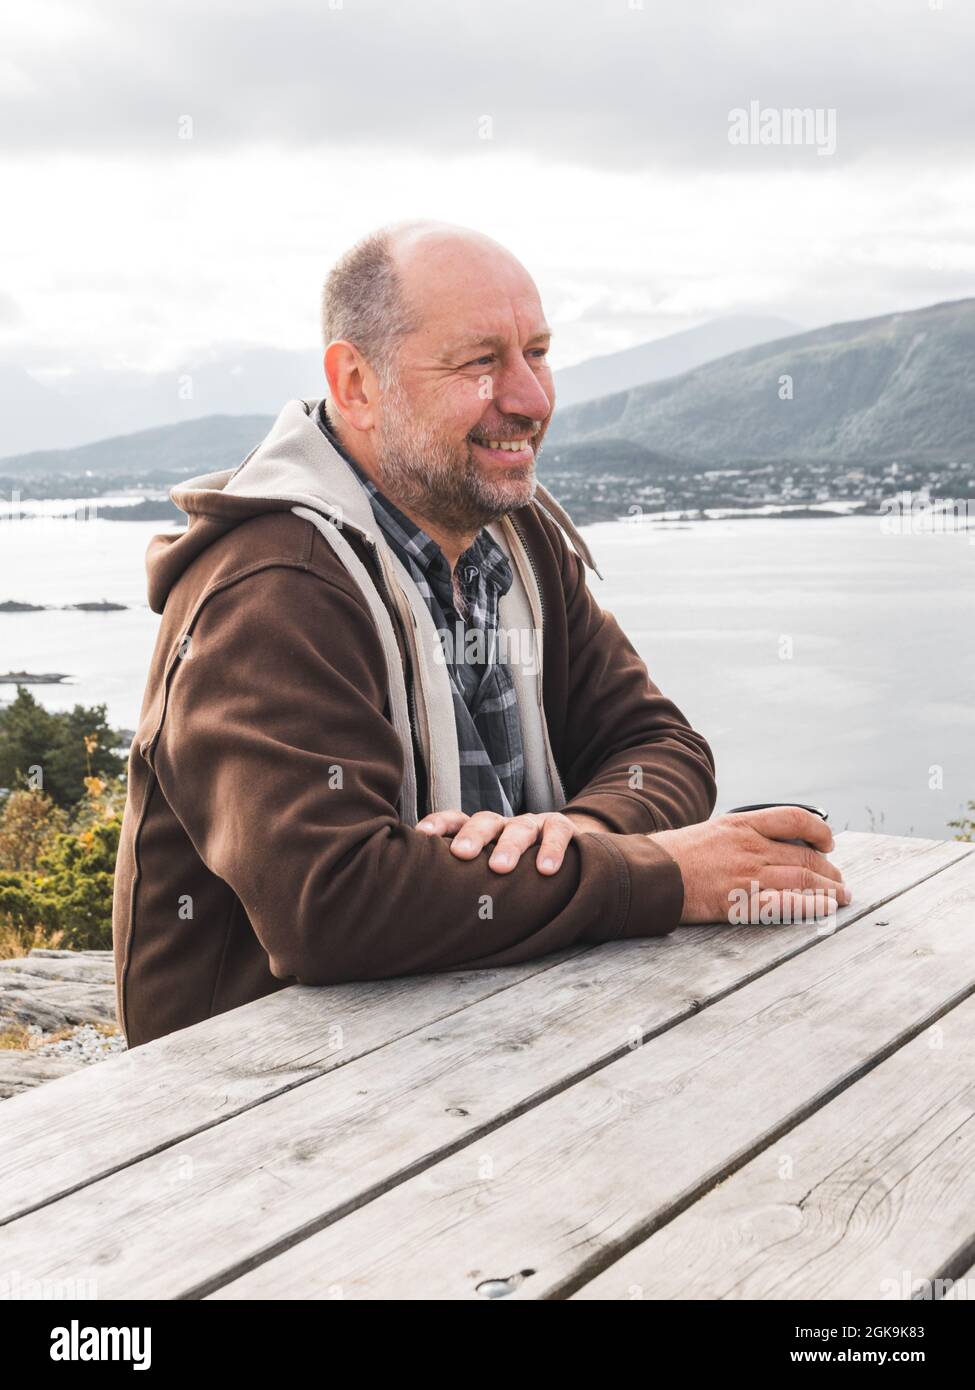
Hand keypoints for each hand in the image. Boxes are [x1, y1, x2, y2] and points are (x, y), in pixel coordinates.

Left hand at [415, 809, 603, 873]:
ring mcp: (533, 824)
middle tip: (462, 854)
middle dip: (473, 836)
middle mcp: (504, 825)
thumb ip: (467, 879)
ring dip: (510, 846)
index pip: (456, 820)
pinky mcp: (561, 828)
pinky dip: (551, 849)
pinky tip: (546, 869)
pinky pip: (557, 833)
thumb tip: (429, 909)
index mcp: (482, 832)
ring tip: (500, 868)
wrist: (567, 854)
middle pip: (486, 822)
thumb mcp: (489, 868)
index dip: (440, 824)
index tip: (422, 835)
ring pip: (520, 828)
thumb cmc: (517, 870)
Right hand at [648, 806, 850, 923]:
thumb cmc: (673, 855)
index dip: (819, 830)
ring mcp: (748, 875)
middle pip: (805, 854)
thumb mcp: (710, 831)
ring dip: (829, 889)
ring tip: (842, 897)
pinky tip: (826, 909)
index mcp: (742, 824)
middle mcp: (750, 847)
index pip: (795, 818)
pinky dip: (812, 906)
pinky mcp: (741, 902)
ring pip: (803, 878)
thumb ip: (739, 836)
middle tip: (839, 880)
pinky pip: (787, 904)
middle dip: (829, 869)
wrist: (649, 874)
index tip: (828, 842)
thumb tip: (764, 845)